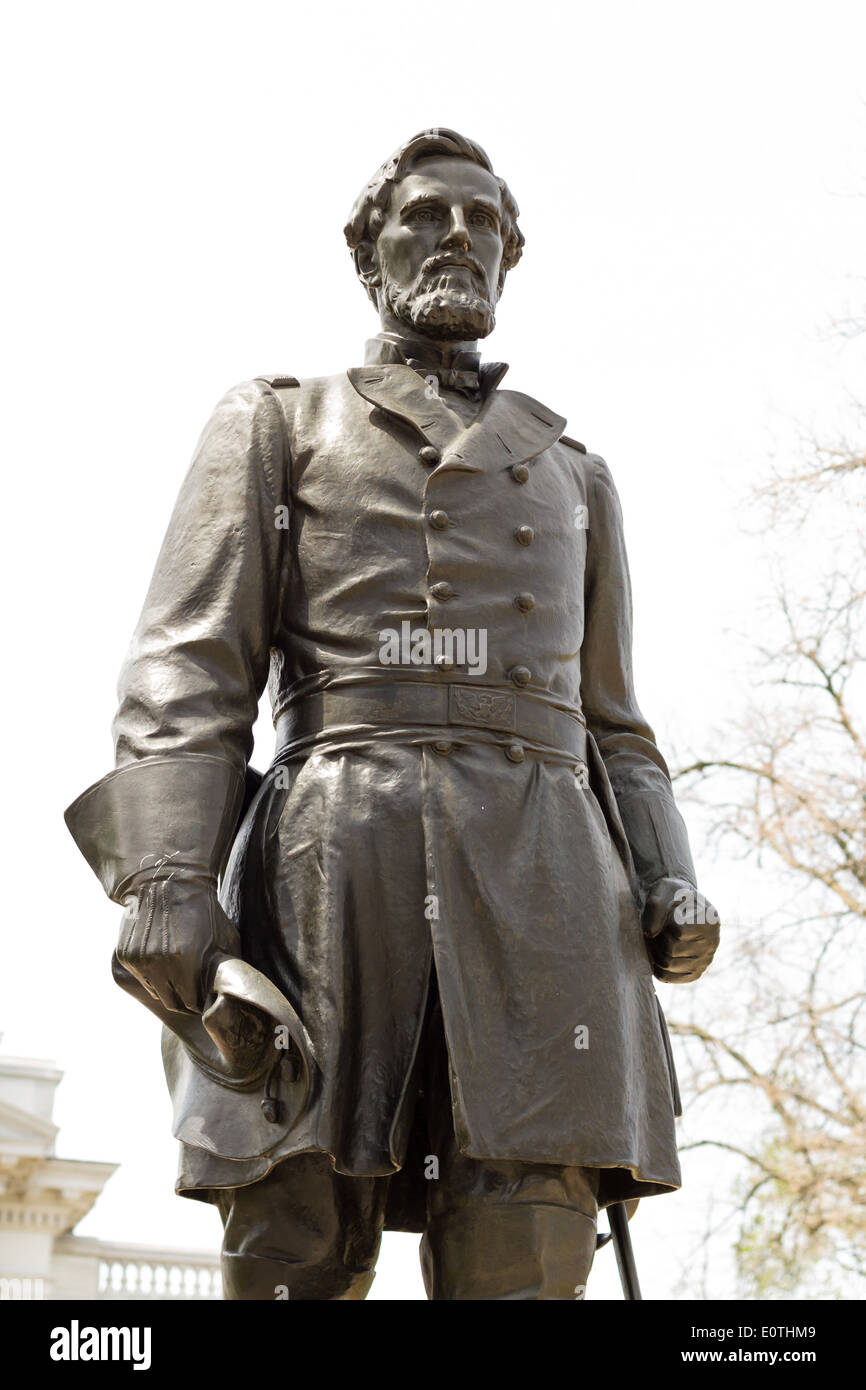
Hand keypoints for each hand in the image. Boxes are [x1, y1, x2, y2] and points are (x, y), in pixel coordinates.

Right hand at [117, 874, 239, 1014]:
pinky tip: (163, 959)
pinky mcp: (125, 955)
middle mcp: (158, 963)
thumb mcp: (225, 935)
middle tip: (192, 992)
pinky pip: (140, 977)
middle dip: (183, 1001)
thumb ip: (226, 967)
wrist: (167, 881)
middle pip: (171, 1002)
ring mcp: (139, 960)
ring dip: (166, 988)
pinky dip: (151, 974)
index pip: (191, 1003)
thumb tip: (230, 990)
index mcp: (185, 961)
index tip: (204, 996)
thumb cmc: (203, 908)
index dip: (199, 1002)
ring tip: (178, 974)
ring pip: (154, 992)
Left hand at [642, 876, 718, 982]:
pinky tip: (658, 950)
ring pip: (667, 965)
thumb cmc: (669, 895)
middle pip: (671, 950)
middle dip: (658, 937)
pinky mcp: (693, 973)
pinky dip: (656, 965)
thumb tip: (650, 932)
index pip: (678, 932)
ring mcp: (704, 960)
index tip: (668, 914)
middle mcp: (712, 943)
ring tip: (658, 936)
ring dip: (655, 950)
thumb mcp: (662, 890)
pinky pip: (667, 977)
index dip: (665, 922)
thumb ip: (656, 907)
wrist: (674, 905)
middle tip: (658, 926)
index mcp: (711, 921)